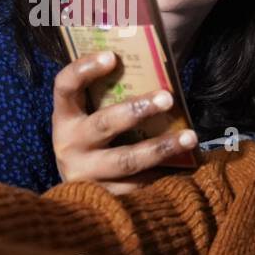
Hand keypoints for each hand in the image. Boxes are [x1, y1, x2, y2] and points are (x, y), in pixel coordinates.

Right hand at [51, 51, 197, 194]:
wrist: (73, 197)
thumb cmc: (91, 143)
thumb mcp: (88, 118)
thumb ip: (107, 96)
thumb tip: (151, 67)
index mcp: (64, 118)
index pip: (65, 86)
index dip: (84, 69)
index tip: (112, 56)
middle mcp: (69, 145)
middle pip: (104, 124)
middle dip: (137, 110)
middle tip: (167, 98)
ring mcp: (85, 174)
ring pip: (125, 161)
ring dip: (160, 147)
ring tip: (189, 137)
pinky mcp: (103, 197)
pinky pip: (136, 186)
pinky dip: (160, 175)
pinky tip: (182, 166)